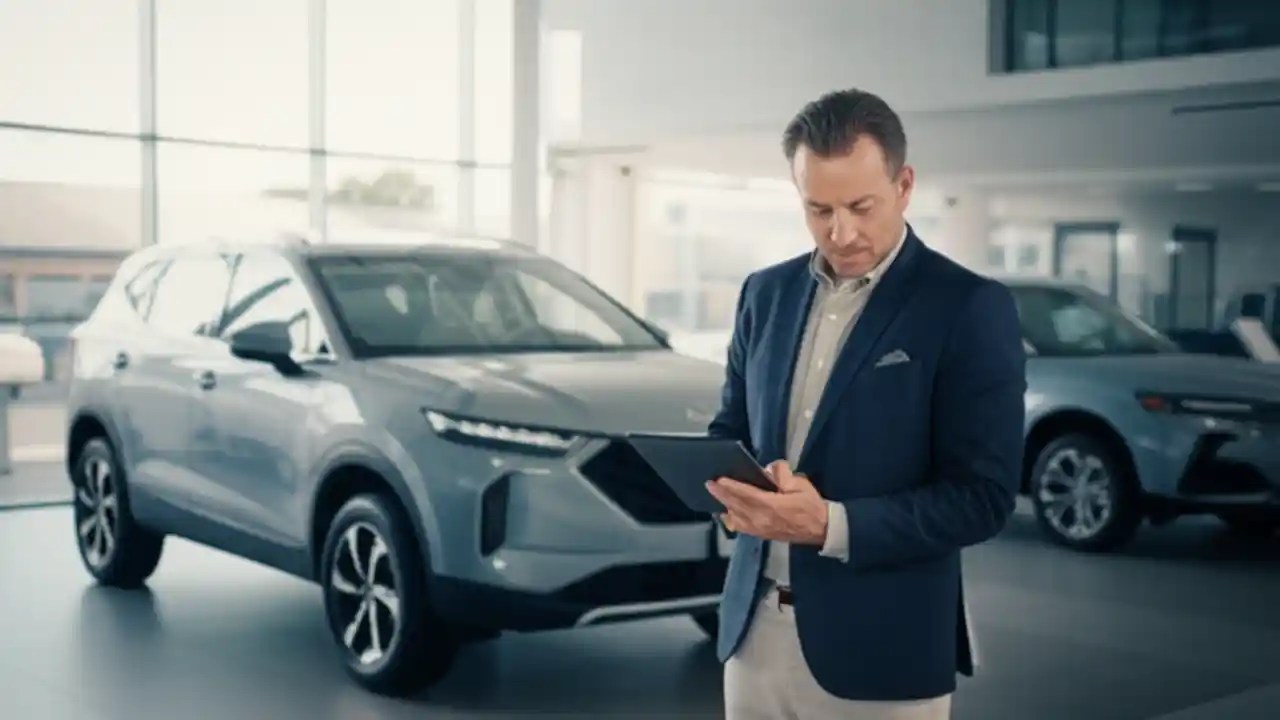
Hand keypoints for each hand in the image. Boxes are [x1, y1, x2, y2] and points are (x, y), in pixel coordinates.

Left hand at [706, 460, 828, 544]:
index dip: (731, 487)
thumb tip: (767, 469)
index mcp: (772, 506)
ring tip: (715, 495)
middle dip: (721, 494)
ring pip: (735, 518)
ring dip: (724, 505)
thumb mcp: (800, 484)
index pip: (746, 495)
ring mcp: (760, 530)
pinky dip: (731, 520)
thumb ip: (782, 474)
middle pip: (736, 506)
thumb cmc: (810, 505)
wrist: (821, 529)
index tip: (719, 480)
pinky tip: (725, 512)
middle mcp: (762, 520)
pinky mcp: (761, 535)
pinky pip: (740, 528)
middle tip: (709, 484)